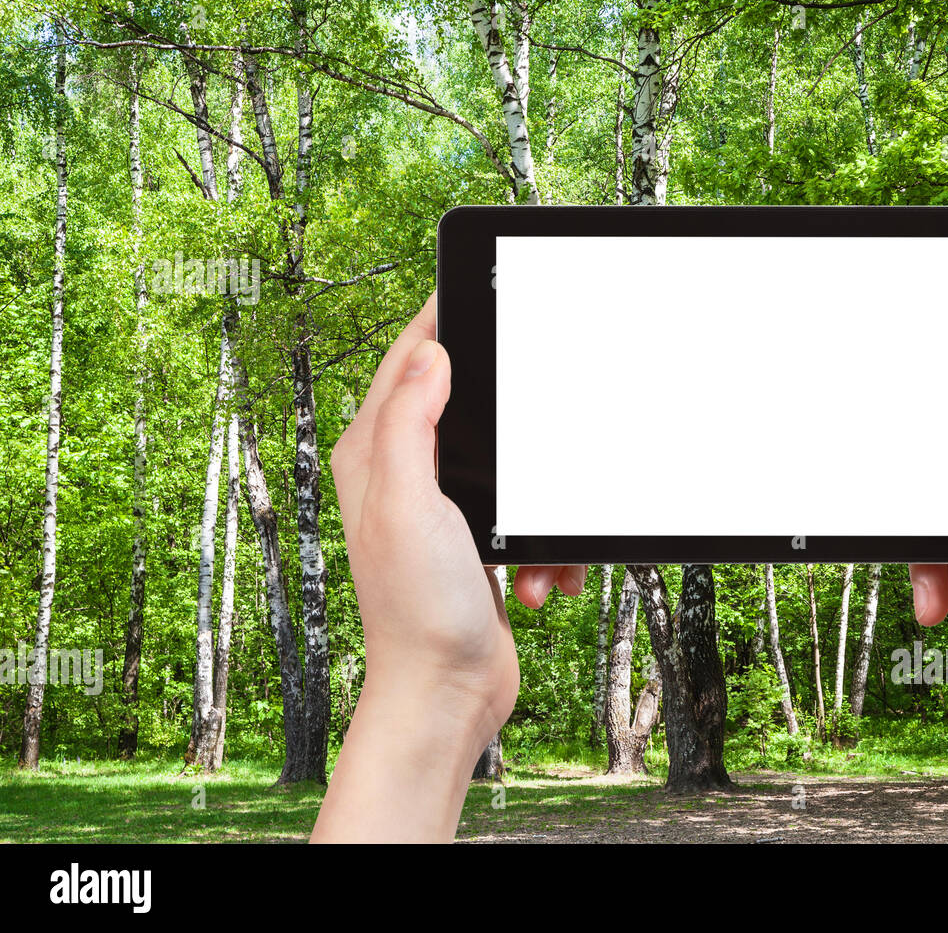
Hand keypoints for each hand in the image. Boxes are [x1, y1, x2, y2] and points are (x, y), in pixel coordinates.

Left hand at [312, 293, 584, 841]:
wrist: (448, 692)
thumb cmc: (418, 609)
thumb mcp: (409, 502)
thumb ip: (410, 423)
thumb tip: (430, 354)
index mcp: (374, 454)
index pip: (406, 360)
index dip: (441, 318)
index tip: (477, 285)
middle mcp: (403, 475)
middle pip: (464, 404)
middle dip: (512, 418)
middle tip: (540, 409)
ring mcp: (442, 509)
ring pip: (509, 461)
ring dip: (538, 502)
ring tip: (533, 551)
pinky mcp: (478, 542)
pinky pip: (528, 514)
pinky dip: (544, 545)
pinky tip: (537, 580)